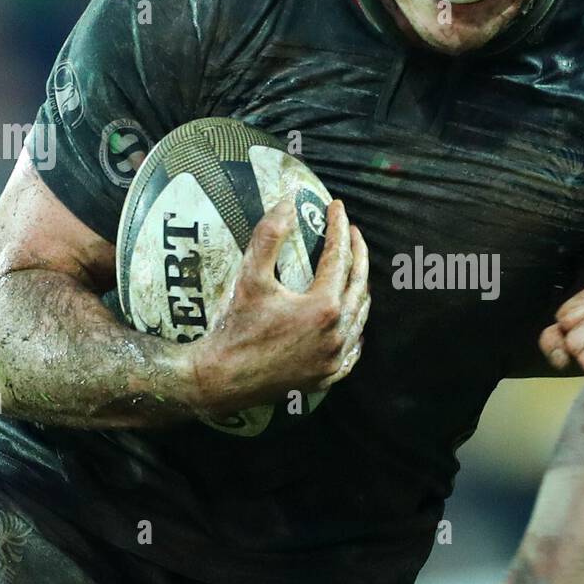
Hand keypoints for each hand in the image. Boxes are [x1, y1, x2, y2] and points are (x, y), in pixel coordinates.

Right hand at [188, 196, 369, 417]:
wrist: (223, 380)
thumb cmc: (236, 327)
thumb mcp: (250, 278)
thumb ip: (269, 236)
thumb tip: (287, 203)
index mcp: (323, 307)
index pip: (339, 257)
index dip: (338, 227)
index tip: (336, 207)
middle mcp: (337, 333)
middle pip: (359, 284)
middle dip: (358, 253)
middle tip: (352, 232)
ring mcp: (335, 358)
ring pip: (360, 316)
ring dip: (359, 288)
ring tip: (353, 268)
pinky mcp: (328, 376)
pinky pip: (353, 349)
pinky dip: (354, 327)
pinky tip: (351, 318)